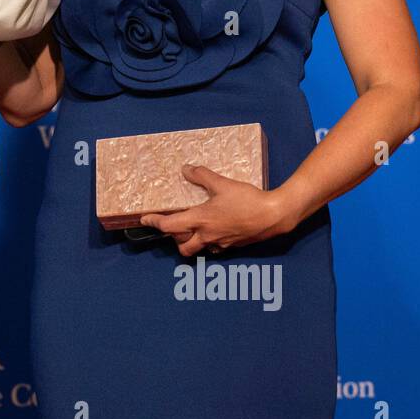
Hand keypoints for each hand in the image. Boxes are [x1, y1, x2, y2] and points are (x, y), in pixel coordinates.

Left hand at [139, 163, 293, 257]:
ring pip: (199, 249)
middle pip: (182, 247)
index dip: (154, 223)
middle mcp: (207, 236)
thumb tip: (186, 169)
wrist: (274, 215)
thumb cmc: (247, 200)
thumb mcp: (222, 183)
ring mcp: (221, 244)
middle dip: (175, 240)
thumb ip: (202, 176)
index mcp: (201, 220)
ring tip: (194, 229)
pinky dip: (210, 243)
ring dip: (192, 242)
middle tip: (175, 226)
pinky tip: (215, 231)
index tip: (145, 220)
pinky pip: (216, 249)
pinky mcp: (234, 246)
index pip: (169, 226)